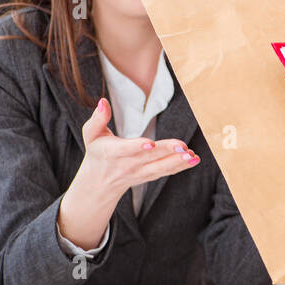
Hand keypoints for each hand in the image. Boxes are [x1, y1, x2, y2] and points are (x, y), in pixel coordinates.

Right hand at [76, 98, 199, 199]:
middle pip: (149, 158)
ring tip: (193, 156)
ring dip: (178, 162)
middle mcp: (127, 165)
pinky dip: (180, 167)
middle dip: (166, 152)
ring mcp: (139, 173)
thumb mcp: (90, 135)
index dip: (137, 147)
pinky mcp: (149, 176)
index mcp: (112, 153)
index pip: (125, 150)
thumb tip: (103, 101)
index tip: (150, 143)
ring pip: (160, 168)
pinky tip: (194, 159)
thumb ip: (97, 119)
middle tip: (183, 146)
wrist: (99, 183)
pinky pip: (165, 172)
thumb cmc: (96, 152)